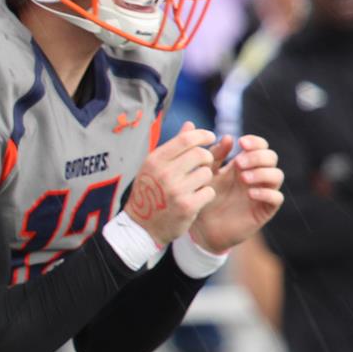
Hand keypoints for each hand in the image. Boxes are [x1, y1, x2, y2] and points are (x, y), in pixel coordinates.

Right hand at [125, 122, 217, 244]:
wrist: (141, 227)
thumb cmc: (149, 193)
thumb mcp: (155, 167)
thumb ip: (175, 145)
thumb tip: (190, 124)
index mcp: (155, 160)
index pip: (186, 139)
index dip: (203, 135)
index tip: (211, 137)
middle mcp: (164, 173)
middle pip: (200, 154)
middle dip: (207, 158)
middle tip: (205, 164)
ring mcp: (176, 190)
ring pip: (206, 173)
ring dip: (205, 178)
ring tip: (195, 185)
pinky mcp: (187, 206)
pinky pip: (209, 192)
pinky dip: (206, 194)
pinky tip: (196, 198)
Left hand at [189, 134, 284, 253]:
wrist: (203, 227)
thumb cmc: (205, 198)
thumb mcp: (207, 174)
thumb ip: (214, 155)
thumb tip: (227, 137)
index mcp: (243, 165)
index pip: (260, 146)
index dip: (255, 142)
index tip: (241, 143)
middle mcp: (256, 176)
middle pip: (271, 157)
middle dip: (258, 156)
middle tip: (239, 163)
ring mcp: (262, 192)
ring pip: (277, 175)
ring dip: (263, 173)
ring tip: (243, 178)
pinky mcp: (264, 210)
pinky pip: (276, 198)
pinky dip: (267, 192)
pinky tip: (251, 193)